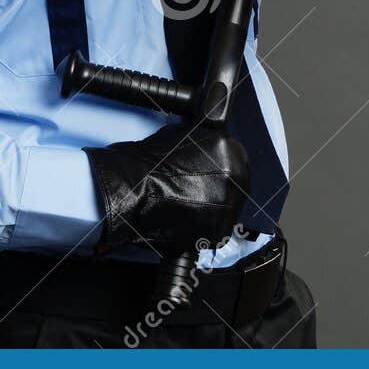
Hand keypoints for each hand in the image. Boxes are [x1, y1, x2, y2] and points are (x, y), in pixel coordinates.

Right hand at [86, 122, 248, 252]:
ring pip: (229, 208)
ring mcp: (229, 204)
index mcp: (228, 148)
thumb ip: (206, 146)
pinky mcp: (219, 231)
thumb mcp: (184, 137)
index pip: (237, 160)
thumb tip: (211, 153)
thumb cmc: (148, 163)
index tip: (211, 177)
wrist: (131, 189)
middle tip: (198, 194)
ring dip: (213, 210)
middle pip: (237, 185)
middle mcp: (235, 176)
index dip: (222, 171)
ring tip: (188, 208)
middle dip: (219, 190)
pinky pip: (217, 230)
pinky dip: (205, 229)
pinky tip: (186, 221)